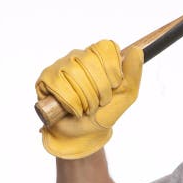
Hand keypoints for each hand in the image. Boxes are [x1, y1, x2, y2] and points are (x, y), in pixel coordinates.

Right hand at [36, 39, 142, 158]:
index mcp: (99, 55)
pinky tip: (72, 108)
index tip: (114, 87)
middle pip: (91, 61)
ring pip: (74, 73)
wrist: (82, 133)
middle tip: (100, 102)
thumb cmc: (104, 112)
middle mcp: (79, 55)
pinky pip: (59, 85)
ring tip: (86, 106)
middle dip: (100, 89)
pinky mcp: (46, 77)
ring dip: (86, 98)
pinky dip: (71, 102)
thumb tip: (137, 50)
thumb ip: (133, 74)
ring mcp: (61, 65)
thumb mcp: (126, 96)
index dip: (112, 73)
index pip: (106, 50)